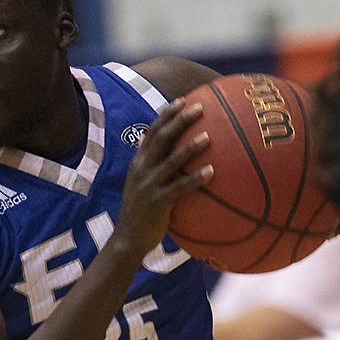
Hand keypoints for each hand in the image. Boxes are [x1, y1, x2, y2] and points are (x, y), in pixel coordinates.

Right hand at [110, 99, 212, 261]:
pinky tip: (213, 172)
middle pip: (161, 138)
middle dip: (180, 120)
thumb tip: (153, 145)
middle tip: (199, 107)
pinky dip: (196, 179)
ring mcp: (149, 185)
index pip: (152, 131)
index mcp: (138, 162)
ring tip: (209, 136)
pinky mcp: (157, 202)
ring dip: (191, 146)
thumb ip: (148, 164)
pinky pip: (180, 188)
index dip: (166, 114)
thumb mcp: (139, 183)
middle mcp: (142, 169)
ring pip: (171, 160)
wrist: (127, 239)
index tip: (182, 100)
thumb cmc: (140, 212)